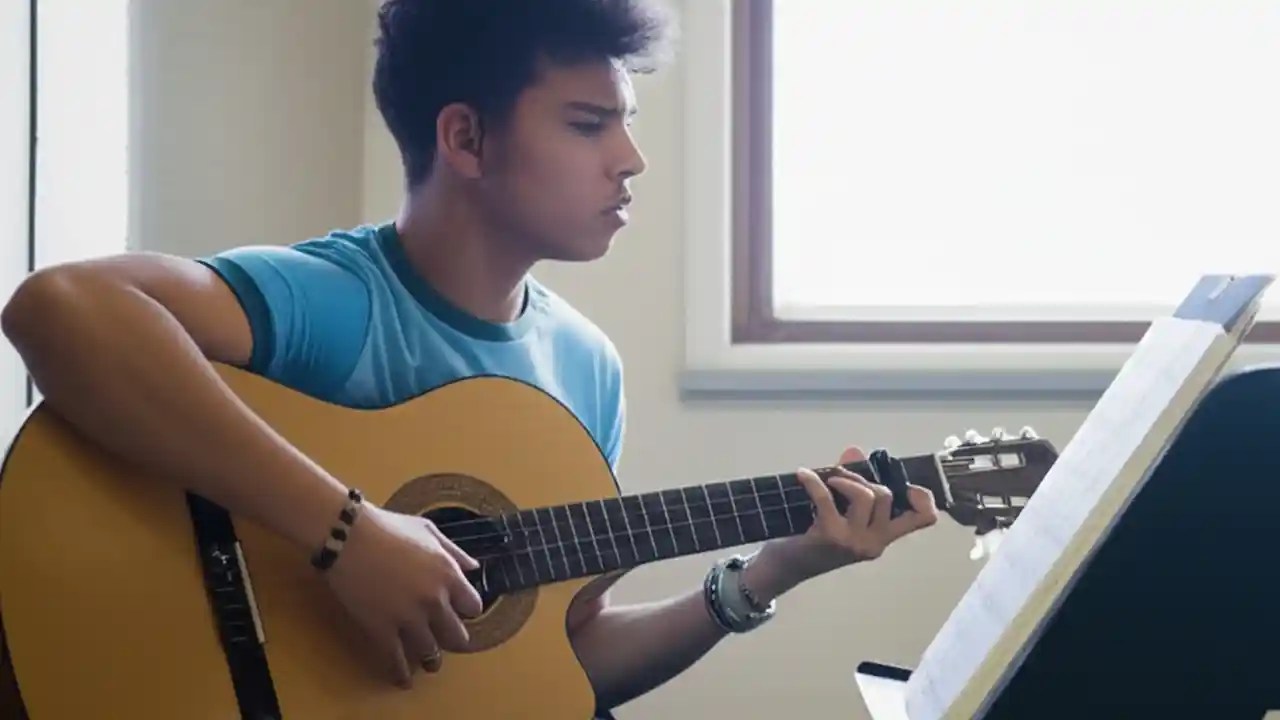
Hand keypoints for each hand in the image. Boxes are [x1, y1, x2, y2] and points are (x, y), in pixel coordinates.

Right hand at [322, 504, 483, 687]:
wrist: (348, 536)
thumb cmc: (388, 527)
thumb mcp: (429, 530)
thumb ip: (455, 552)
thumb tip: (475, 568)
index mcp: (448, 574)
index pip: (473, 606)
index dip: (466, 610)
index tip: (460, 612)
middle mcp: (434, 600)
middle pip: (457, 635)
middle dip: (455, 640)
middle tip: (449, 642)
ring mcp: (408, 618)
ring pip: (430, 652)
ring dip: (432, 660)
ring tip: (430, 664)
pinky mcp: (382, 630)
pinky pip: (397, 660)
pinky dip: (401, 673)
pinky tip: (403, 680)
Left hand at [757, 446, 938, 588]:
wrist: (788, 566)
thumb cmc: (816, 537)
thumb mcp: (840, 511)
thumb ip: (851, 481)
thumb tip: (855, 452)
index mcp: (883, 536)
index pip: (921, 520)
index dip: (925, 499)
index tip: (908, 486)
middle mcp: (875, 542)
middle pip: (886, 496)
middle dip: (863, 479)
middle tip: (840, 477)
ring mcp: (855, 541)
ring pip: (866, 496)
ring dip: (846, 479)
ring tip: (828, 479)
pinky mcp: (832, 536)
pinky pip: (827, 499)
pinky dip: (814, 482)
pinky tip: (803, 475)